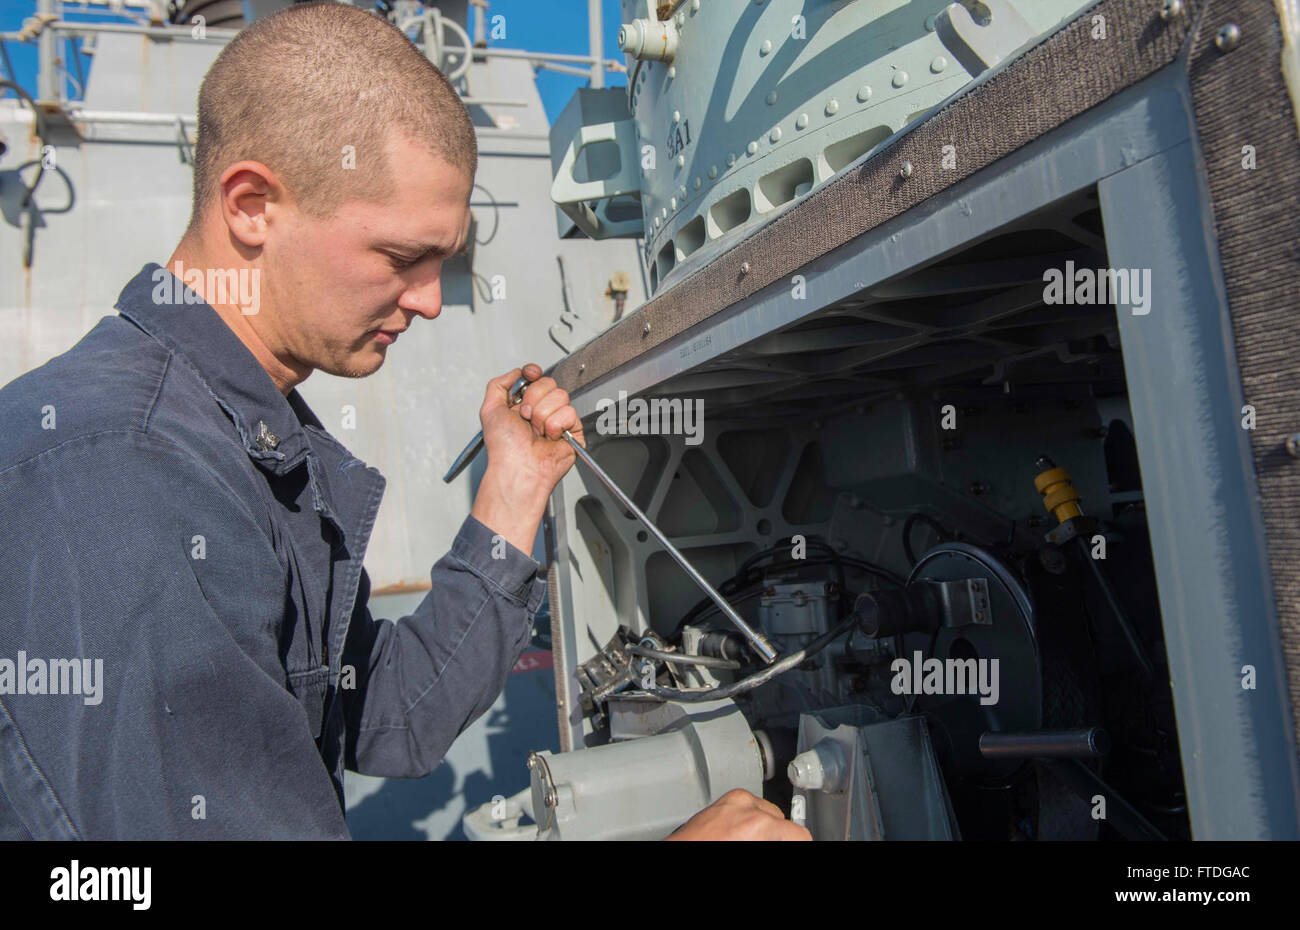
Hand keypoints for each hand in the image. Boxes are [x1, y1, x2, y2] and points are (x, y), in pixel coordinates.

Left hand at [470, 364, 583, 553]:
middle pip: (549, 383)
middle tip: (525, 418)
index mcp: (523, 404)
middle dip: (533, 400)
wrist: (518, 467)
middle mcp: (541, 410)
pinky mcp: (573, 431)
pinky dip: (556, 425)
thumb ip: (498, 385)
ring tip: (536, 431)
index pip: (536, 377)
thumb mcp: (489, 409)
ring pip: (560, 396)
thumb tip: (516, 372)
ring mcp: (558, 420)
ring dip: (543, 415)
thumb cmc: (504, 447)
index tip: (529, 375)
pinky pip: (570, 413)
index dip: (533, 374)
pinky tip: (549, 437)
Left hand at [664, 789, 811, 840]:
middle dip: (780, 835)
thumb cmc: (709, 851)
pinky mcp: (722, 800)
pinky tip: (741, 835)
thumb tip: (789, 838)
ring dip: (766, 827)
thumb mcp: (755, 847)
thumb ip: (778, 841)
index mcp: (760, 825)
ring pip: (767, 812)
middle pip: (783, 821)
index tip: (800, 844)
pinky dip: (750, 820)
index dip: (801, 842)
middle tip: (774, 843)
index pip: (800, 834)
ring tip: (752, 840)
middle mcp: (747, 807)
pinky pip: (748, 807)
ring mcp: (733, 800)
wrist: (680, 854)